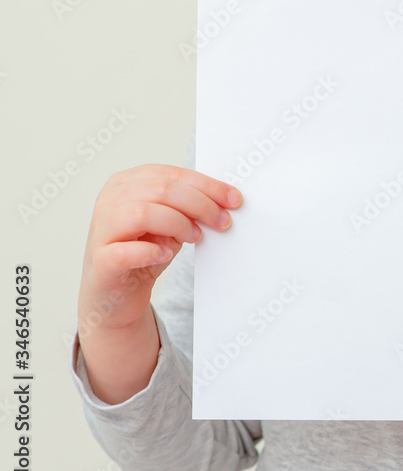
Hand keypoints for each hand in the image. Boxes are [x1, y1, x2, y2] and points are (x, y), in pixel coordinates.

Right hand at [79, 164, 241, 331]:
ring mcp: (101, 229)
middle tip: (222, 221)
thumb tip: (224, 201)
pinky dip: (150, 252)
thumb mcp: (171, 224)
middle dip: (201, 205)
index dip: (207, 185)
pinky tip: (166, 255)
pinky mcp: (101, 260)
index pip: (172, 175)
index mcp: (127, 183)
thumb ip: (188, 208)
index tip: (234, 199)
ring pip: (143, 213)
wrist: (116, 295)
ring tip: (195, 237)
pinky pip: (125, 251)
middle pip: (162, 190)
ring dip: (178, 224)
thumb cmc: (144, 253)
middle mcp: (110, 200)